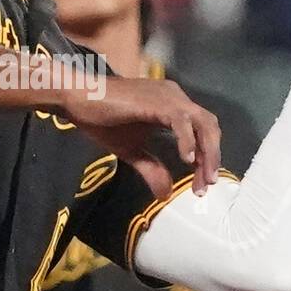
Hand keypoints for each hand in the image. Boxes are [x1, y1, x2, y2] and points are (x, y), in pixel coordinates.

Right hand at [59, 75, 220, 197]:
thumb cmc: (102, 119)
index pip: (201, 131)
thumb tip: (165, 194)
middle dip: (212, 157)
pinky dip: (187, 140)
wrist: (79, 98)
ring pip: (202, 122)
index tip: (200, 185)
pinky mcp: (156, 101)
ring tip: (203, 177)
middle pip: (209, 126)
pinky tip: (186, 159)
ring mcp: (168, 96)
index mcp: (173, 105)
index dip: (206, 158)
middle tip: (206, 185)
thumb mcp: (131, 151)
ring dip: (207, 152)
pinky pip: (180, 120)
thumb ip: (151, 168)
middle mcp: (175, 97)